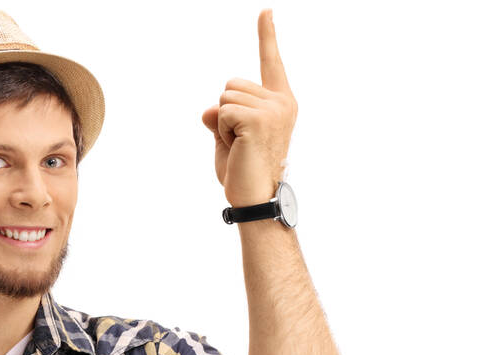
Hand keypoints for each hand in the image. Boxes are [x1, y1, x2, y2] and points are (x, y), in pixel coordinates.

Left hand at [200, 9, 297, 207]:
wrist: (255, 199)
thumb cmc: (244, 173)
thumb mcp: (228, 140)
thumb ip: (221, 119)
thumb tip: (208, 109)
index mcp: (280, 102)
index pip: (270, 62)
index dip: (266, 36)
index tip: (265, 10)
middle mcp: (281, 101)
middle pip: (230, 85)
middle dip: (224, 112)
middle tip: (239, 142)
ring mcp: (273, 109)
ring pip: (224, 98)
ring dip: (222, 123)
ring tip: (240, 146)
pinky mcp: (259, 119)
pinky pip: (222, 112)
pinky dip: (221, 131)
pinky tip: (238, 146)